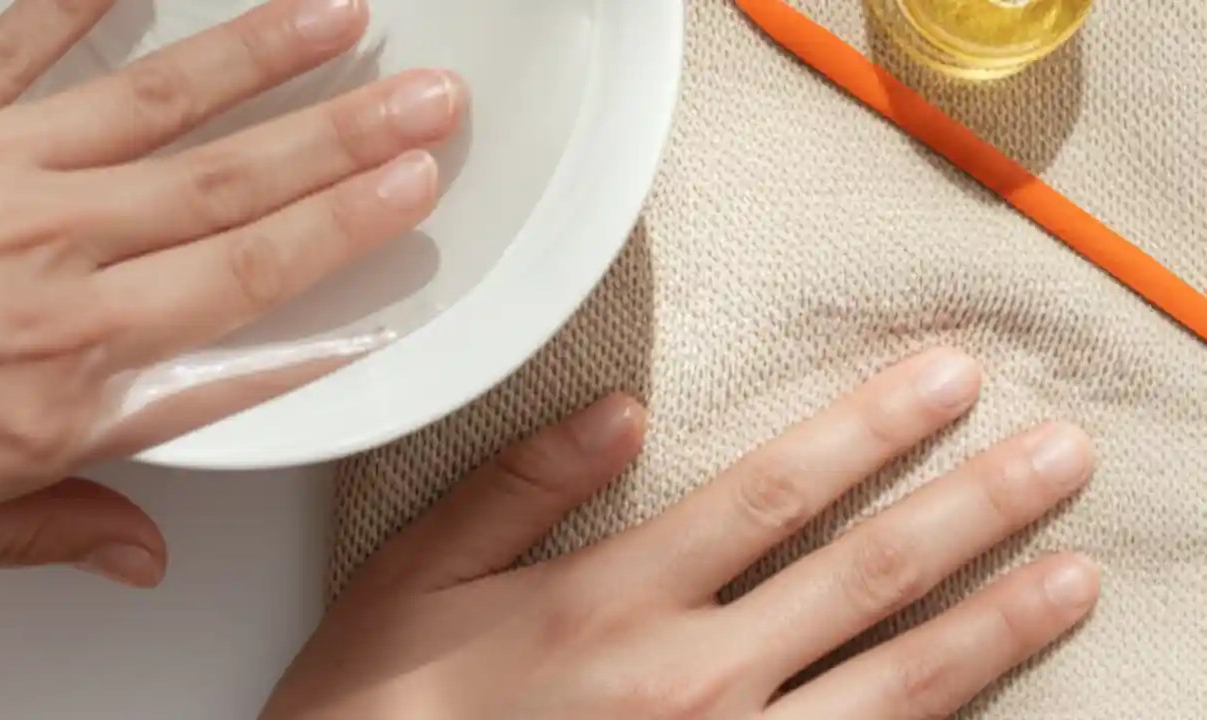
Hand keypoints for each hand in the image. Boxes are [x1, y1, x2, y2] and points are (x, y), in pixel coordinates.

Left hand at [0, 0, 464, 585]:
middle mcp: (48, 258)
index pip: (251, 281)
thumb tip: (147, 552)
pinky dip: (78, 3)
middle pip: (235, 182)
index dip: (347, 229)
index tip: (414, 189)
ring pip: (157, 102)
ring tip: (337, 16)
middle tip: (427, 94)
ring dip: (260, 55)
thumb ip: (63, 523)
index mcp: (71, 365)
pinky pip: (16, 45)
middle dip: (349, 132)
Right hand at [263, 349, 1099, 718]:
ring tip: (1071, 580)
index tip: (948, 383)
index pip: (775, 490)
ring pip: (894, 686)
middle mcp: (690, 678)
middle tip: (1059, 459)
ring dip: (993, 625)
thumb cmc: (386, 708)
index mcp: (615, 600)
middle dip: (975, 508)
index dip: (873, 427)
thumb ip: (519, 486)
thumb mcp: (421, 576)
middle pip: (863, 577)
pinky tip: (984, 698)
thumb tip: (612, 411)